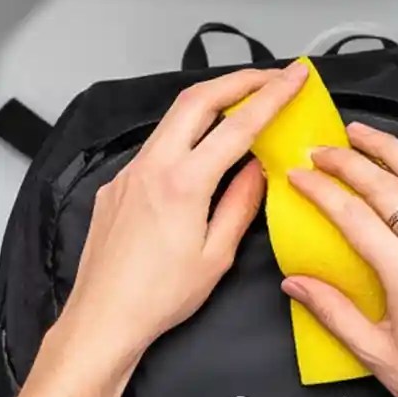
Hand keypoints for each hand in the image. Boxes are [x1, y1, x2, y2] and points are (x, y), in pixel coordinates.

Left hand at [53, 62, 309, 369]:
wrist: (103, 318)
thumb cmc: (157, 298)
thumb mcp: (217, 255)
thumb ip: (241, 204)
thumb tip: (258, 170)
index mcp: (183, 183)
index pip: (238, 125)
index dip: (272, 96)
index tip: (294, 77)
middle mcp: (151, 167)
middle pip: (198, 99)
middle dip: (238, 81)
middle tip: (270, 78)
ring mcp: (129, 173)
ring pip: (173, 119)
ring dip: (210, 105)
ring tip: (241, 107)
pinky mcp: (116, 185)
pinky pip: (156, 148)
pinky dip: (185, 136)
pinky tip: (202, 152)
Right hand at [282, 123, 397, 396]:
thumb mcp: (375, 353)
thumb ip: (333, 312)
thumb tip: (295, 283)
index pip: (355, 217)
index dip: (322, 191)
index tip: (297, 175)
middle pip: (390, 187)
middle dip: (351, 161)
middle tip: (322, 148)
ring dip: (396, 153)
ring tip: (366, 136)